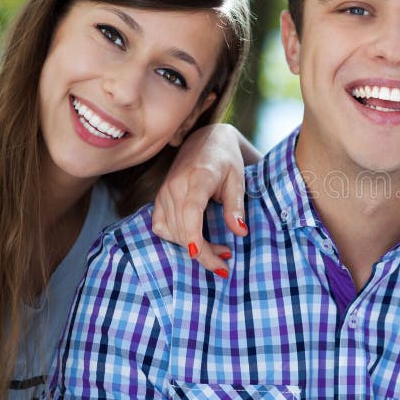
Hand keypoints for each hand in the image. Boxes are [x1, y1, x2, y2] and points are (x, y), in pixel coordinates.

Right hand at [152, 124, 249, 276]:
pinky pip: (160, 225)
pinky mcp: (160, 197)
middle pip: (182, 228)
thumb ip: (236, 207)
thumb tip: (239, 232)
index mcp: (198, 178)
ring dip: (191, 247)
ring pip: (171, 231)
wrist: (206, 139)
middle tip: (225, 259)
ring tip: (216, 251)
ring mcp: (164, 191)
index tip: (199, 254)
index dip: (192, 235)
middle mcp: (176, 185)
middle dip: (203, 252)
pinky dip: (174, 237)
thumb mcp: (238, 180)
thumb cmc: (226, 159)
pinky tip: (193, 239)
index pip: (190, 211)